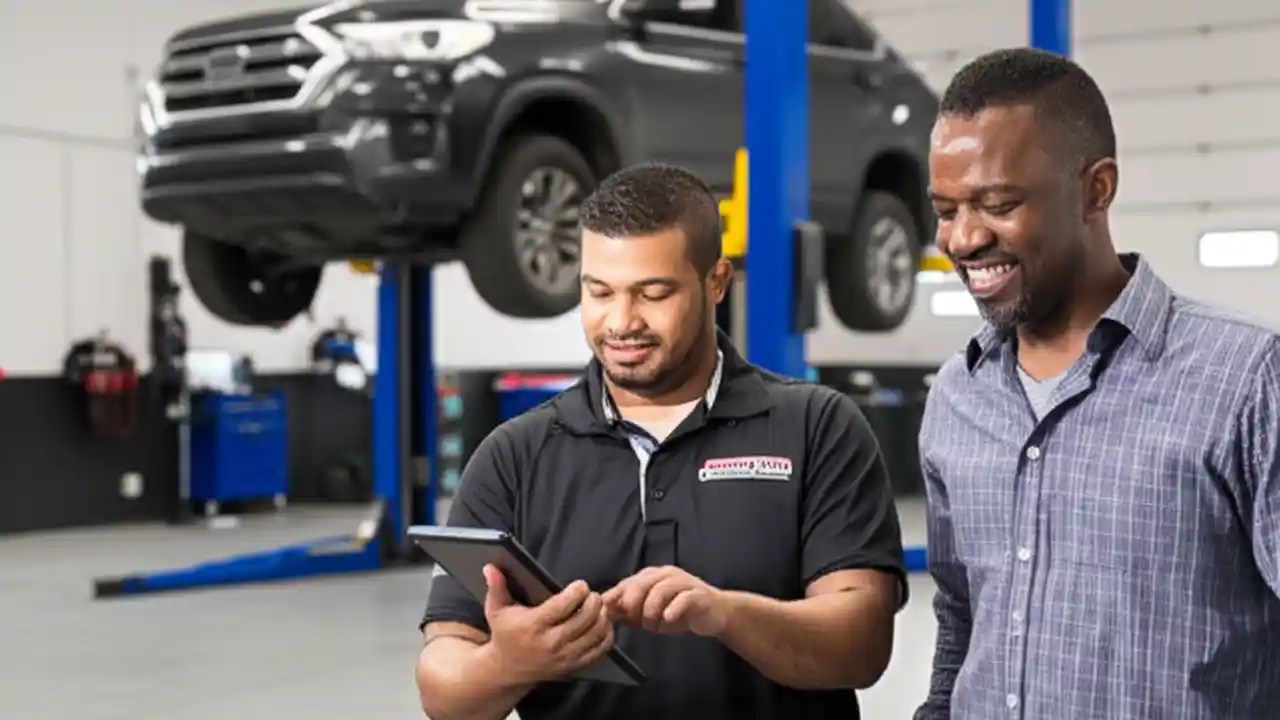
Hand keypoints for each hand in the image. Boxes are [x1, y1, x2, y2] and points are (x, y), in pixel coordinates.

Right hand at [481, 564, 614, 685]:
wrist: (506, 670)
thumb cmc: (504, 633)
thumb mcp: (496, 609)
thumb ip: (496, 586)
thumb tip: (491, 566)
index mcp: (532, 626)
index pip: (563, 605)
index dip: (577, 591)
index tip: (580, 584)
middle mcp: (550, 643)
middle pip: (584, 618)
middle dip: (593, 601)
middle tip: (591, 594)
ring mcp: (563, 657)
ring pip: (595, 633)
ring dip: (602, 616)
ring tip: (598, 606)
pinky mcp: (572, 667)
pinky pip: (599, 650)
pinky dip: (606, 635)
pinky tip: (602, 624)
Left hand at [602, 565, 731, 636]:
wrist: (714, 614)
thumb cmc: (679, 612)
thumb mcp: (649, 612)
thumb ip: (628, 610)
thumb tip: (603, 612)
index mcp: (652, 576)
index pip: (628, 582)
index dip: (616, 597)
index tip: (608, 612)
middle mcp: (666, 575)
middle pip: (642, 583)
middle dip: (633, 604)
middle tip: (636, 621)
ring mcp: (684, 583)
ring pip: (660, 590)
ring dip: (652, 611)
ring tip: (654, 626)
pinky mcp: (698, 595)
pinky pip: (684, 598)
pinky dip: (673, 609)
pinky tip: (668, 619)